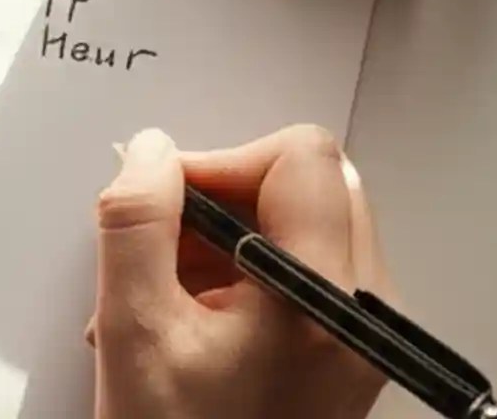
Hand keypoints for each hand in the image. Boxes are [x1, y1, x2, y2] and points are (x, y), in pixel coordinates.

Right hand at [88, 126, 394, 418]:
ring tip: (163, 289)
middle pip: (310, 183)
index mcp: (321, 301)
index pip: (301, 157)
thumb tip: (152, 152)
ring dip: (226, 237)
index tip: (167, 194)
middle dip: (223, 198)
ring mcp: (360, 330)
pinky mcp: (347, 345)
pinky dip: (244, 269)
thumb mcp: (134, 333)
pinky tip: (189, 309)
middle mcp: (361, 311)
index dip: (221, 161)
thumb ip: (136, 226)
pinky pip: (305, 266)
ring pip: (306, 220)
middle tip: (164, 239)